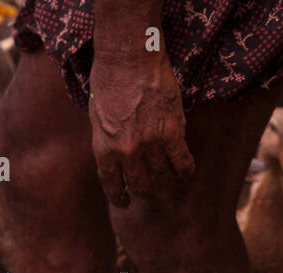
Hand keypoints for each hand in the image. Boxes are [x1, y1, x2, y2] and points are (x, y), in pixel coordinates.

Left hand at [88, 47, 194, 206]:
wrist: (128, 59)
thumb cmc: (109, 82)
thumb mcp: (97, 118)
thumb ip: (106, 140)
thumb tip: (114, 157)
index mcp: (103, 148)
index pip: (111, 183)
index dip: (119, 196)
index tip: (124, 202)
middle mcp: (125, 151)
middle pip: (139, 184)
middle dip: (145, 191)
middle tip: (150, 191)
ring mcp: (149, 143)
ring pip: (161, 175)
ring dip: (166, 182)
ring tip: (169, 182)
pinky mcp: (172, 131)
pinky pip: (181, 160)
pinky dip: (185, 170)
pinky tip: (186, 173)